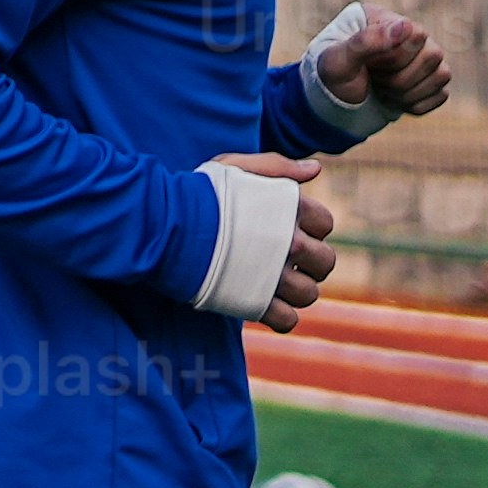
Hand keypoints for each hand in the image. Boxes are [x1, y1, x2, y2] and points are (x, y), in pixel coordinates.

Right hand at [215, 151, 343, 331]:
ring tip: (273, 286)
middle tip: (286, 263)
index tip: (289, 231)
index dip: (311, 228)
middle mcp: (291, 243)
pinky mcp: (254, 302)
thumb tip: (315, 170)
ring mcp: (275, 275)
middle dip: (311, 265)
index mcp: (291, 209)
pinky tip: (264, 307)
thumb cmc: (197, 193)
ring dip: (297, 293)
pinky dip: (279, 318)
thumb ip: (277, 166)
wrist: (162, 224)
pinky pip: (287, 320)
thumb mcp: (234, 167)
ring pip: (309, 294)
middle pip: (324, 262)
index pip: (324, 224)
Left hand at [310, 3, 454, 123]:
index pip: (416, 34)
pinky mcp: (429, 81)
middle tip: (373, 81)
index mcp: (383, 20)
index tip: (368, 66)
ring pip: (442, 74)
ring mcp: (422, 57)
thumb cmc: (329, 81)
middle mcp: (408, 34)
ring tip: (381, 90)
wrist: (329, 111)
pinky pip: (442, 94)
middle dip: (397, 78)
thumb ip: (365, 42)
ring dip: (406, 93)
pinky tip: (393, 101)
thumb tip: (405, 25)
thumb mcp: (337, 62)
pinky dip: (416, 104)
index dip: (393, 58)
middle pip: (433, 55)